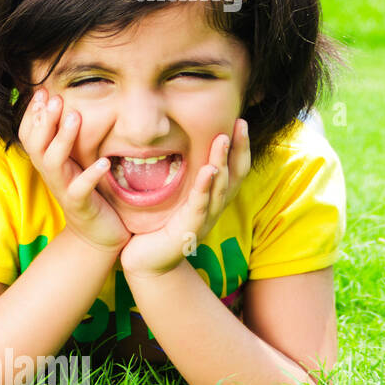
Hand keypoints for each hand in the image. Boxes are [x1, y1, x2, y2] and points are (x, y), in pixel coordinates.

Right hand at [19, 90, 128, 254]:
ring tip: (76, 117)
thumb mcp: (75, 162)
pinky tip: (103, 164)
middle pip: (36, 145)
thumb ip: (69, 138)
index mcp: (47, 161)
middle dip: (44, 120)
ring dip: (63, 139)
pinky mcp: (80, 205)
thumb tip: (68, 105)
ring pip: (53, 162)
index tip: (42, 91)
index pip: (29, 134)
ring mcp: (63, 189)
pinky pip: (80, 189)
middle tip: (56, 98)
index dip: (32, 114)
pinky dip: (90, 176)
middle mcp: (50, 174)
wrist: (96, 234)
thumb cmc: (88, 192)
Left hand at [121, 119, 250, 277]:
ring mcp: (204, 220)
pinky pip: (200, 205)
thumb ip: (179, 177)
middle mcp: (213, 208)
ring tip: (223, 139)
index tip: (239, 121)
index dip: (239, 147)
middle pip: (234, 175)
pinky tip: (208, 170)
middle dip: (238, 149)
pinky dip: (205, 187)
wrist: (145, 263)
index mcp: (210, 199)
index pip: (232, 169)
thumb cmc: (155, 228)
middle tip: (239, 123)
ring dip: (221, 162)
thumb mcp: (172, 199)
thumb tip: (175, 145)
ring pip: (219, 188)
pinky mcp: (190, 230)